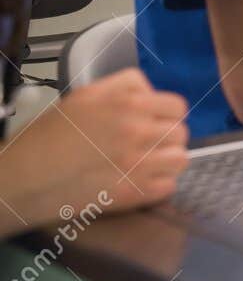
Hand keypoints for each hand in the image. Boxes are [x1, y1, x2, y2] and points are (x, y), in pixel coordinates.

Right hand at [0, 69, 188, 234]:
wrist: (23, 179)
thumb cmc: (47, 136)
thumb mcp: (84, 96)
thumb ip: (123, 88)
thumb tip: (150, 92)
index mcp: (127, 103)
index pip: (177, 105)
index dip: (167, 115)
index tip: (155, 123)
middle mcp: (138, 130)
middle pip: (181, 132)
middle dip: (167, 138)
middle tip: (147, 145)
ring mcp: (139, 163)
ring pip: (181, 159)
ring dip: (167, 162)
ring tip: (146, 164)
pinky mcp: (134, 193)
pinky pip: (168, 186)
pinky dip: (157, 186)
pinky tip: (138, 183)